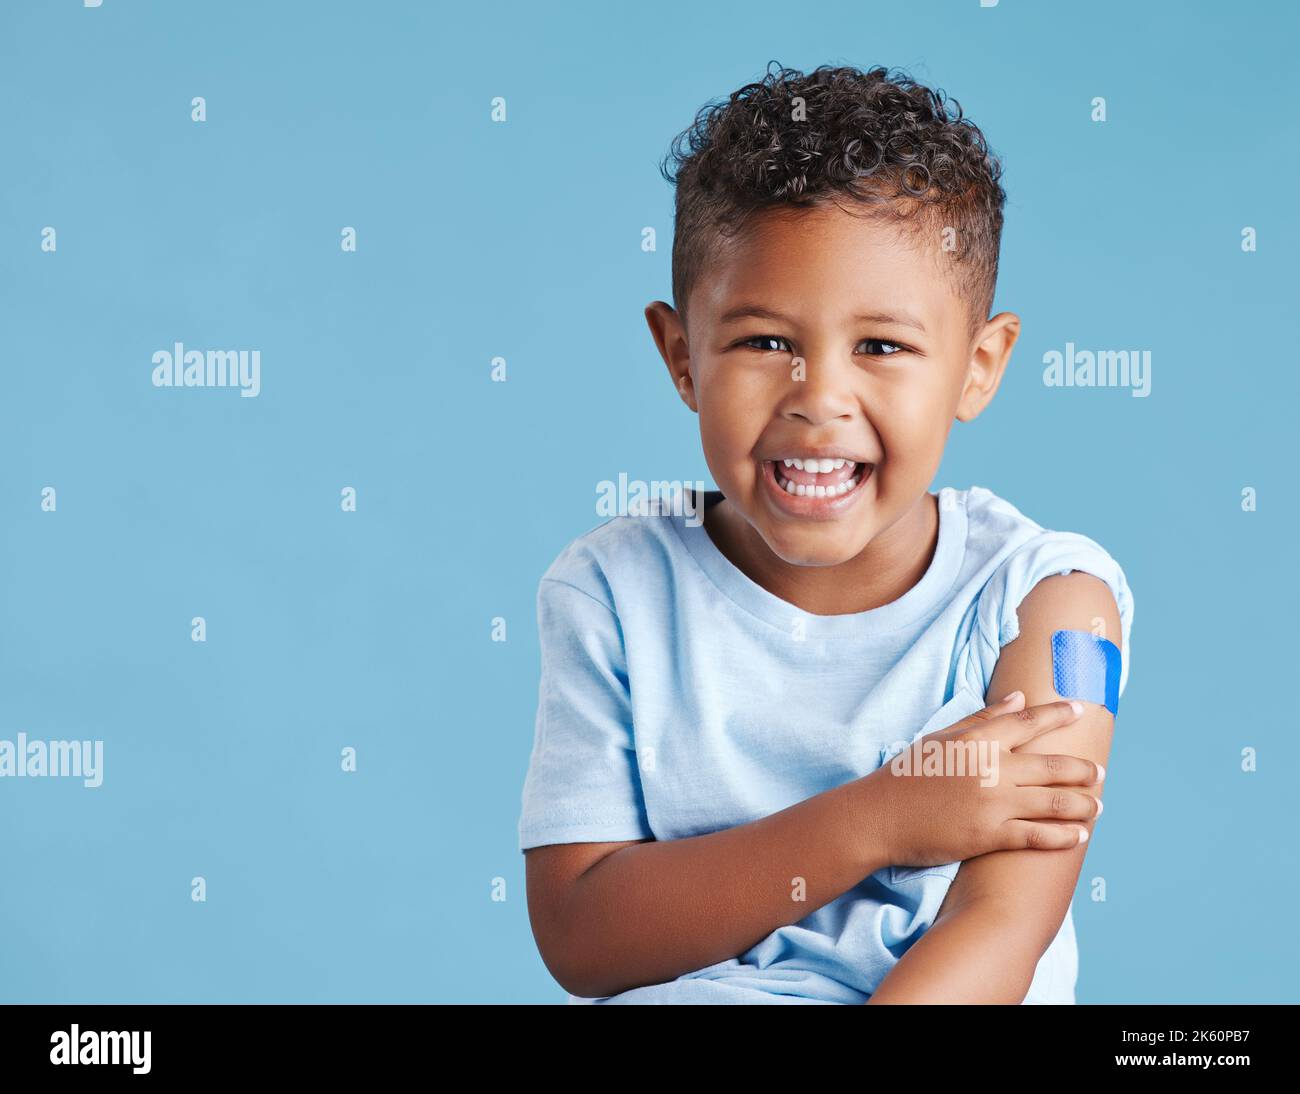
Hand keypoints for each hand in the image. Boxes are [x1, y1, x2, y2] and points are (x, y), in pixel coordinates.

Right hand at [865, 691, 1103, 869]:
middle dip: (1083, 769)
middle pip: (1053, 765)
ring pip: (1055, 802)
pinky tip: (1078, 836)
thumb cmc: (907, 774)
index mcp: (978, 740)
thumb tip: (1018, 699)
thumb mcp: (941, 738)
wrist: (880, 817)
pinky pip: (1037, 835)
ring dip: (1084, 804)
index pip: (1028, 721)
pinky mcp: (989, 835)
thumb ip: (982, 718)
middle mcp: (991, 768)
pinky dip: (1063, 836)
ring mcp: (993, 803)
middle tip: (1100, 772)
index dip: (1059, 713)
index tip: (1081, 710)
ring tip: (1098, 805)